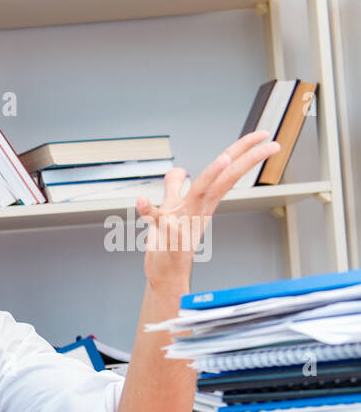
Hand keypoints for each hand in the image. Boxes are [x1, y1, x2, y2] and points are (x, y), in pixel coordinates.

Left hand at [135, 130, 280, 294]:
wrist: (166, 275)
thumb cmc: (170, 243)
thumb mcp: (172, 209)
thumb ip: (173, 188)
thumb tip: (180, 170)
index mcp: (202, 203)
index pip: (227, 173)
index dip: (244, 153)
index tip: (265, 137)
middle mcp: (197, 210)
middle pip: (224, 179)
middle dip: (245, 159)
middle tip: (269, 142)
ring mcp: (182, 222)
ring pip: (198, 196)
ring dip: (210, 178)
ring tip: (224, 160)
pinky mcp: (164, 237)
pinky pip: (157, 222)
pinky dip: (150, 212)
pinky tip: (143, 201)